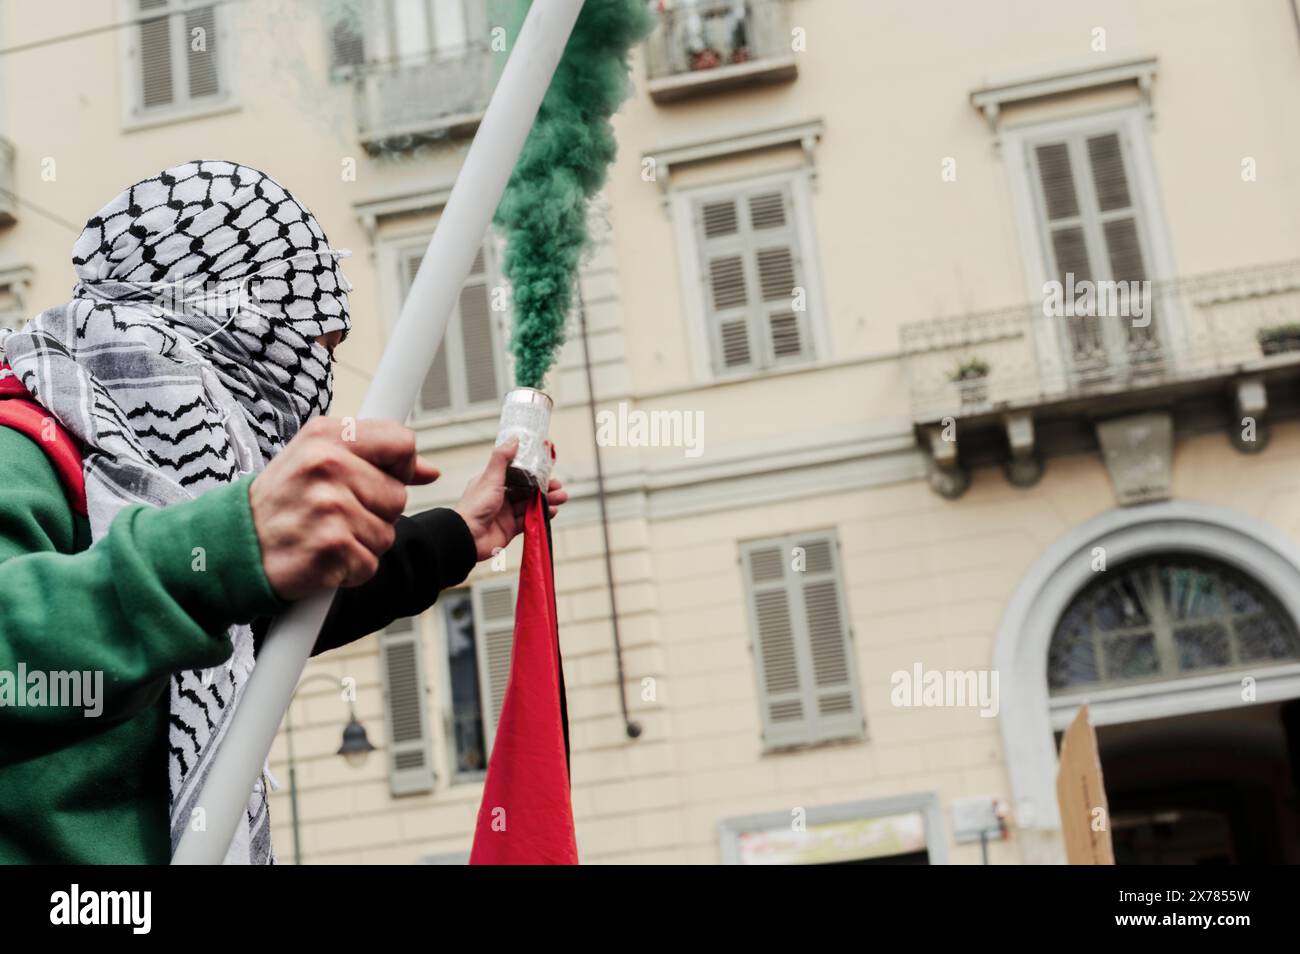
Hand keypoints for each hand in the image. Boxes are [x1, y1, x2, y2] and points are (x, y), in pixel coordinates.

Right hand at [250, 417, 439, 599]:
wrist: (231, 548)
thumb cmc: (281, 502)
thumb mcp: (317, 460)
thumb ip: (375, 458)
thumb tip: (430, 471)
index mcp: (326, 436)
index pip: (401, 442)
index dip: (401, 467)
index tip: (379, 480)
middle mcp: (328, 466)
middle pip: (399, 495)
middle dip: (375, 512)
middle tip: (334, 514)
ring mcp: (330, 506)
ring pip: (388, 533)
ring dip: (362, 543)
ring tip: (325, 535)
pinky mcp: (332, 546)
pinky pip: (371, 563)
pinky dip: (350, 569)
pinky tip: (322, 557)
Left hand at [455, 437, 569, 561]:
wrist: (467, 537)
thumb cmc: (474, 506)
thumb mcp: (490, 478)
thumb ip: (502, 458)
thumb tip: (514, 438)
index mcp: (493, 482)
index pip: (518, 474)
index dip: (533, 472)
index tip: (548, 469)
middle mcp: (500, 497)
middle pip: (527, 490)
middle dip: (545, 487)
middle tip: (558, 486)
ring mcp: (506, 513)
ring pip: (531, 504)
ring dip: (547, 500)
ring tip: (561, 497)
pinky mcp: (510, 528)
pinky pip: (529, 520)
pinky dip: (542, 515)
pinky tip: (552, 511)